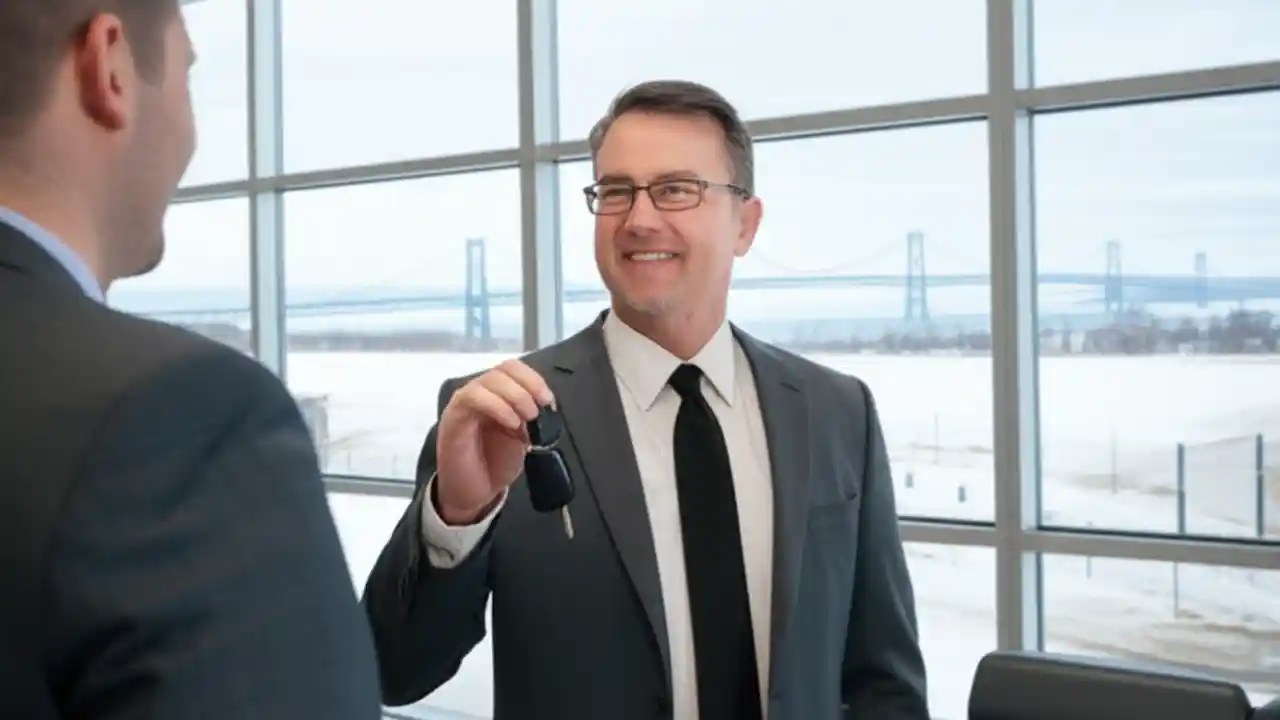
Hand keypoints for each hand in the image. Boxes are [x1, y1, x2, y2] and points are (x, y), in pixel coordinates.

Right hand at [435, 359, 554, 524]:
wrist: (475, 493)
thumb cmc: (496, 464)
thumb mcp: (522, 437)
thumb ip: (531, 418)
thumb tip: (544, 407)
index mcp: (499, 394)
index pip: (514, 368)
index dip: (533, 378)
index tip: (548, 400)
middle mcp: (481, 393)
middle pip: (503, 369)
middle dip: (527, 387)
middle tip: (536, 412)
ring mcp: (466, 403)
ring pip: (488, 380)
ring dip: (514, 396)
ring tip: (525, 419)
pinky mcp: (454, 417)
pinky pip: (472, 398)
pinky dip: (496, 405)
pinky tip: (510, 422)